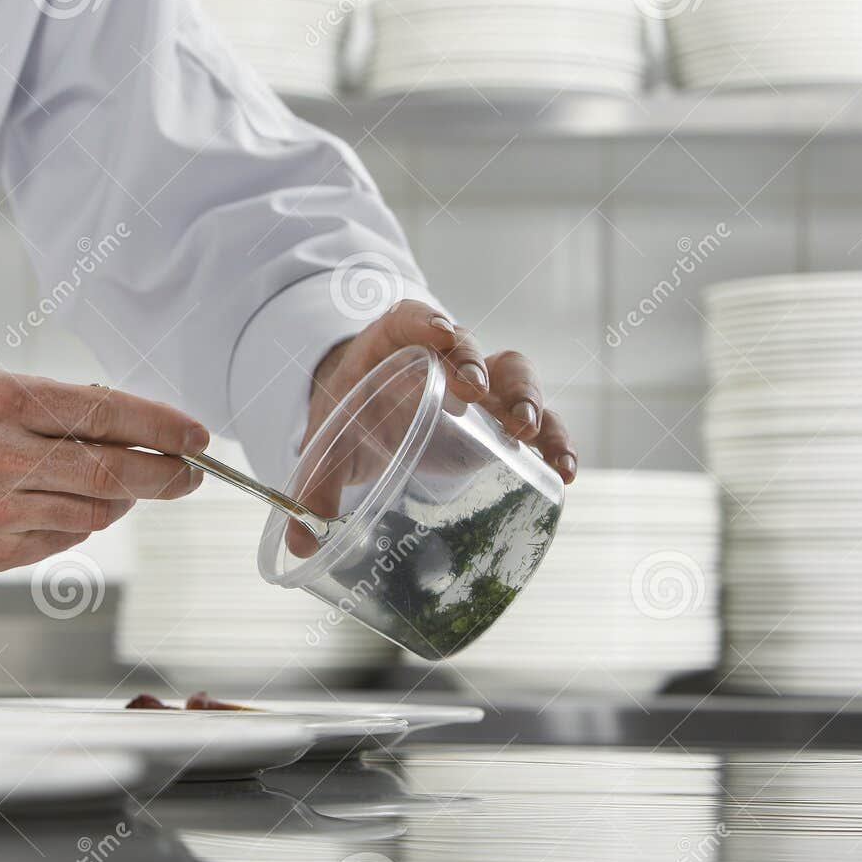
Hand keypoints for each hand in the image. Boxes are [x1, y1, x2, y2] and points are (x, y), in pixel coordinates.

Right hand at [0, 368, 207, 573]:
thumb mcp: (4, 386)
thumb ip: (72, 408)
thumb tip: (149, 434)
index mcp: (4, 402)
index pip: (107, 415)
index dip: (163, 429)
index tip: (197, 438)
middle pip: (111, 473)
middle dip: (164, 476)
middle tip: (189, 474)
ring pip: (95, 514)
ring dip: (121, 500)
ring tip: (120, 483)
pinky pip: (65, 541)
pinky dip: (79, 522)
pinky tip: (65, 502)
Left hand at [306, 300, 577, 480]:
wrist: (370, 419)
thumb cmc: (351, 418)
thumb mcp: (330, 446)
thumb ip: (315, 486)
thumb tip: (298, 542)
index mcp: (395, 346)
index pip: (412, 319)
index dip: (426, 321)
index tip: (437, 333)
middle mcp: (446, 358)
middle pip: (472, 348)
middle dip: (480, 365)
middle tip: (478, 391)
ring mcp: (482, 386)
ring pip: (516, 378)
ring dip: (528, 402)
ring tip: (530, 433)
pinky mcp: (502, 420)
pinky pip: (538, 424)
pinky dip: (554, 443)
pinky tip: (563, 473)